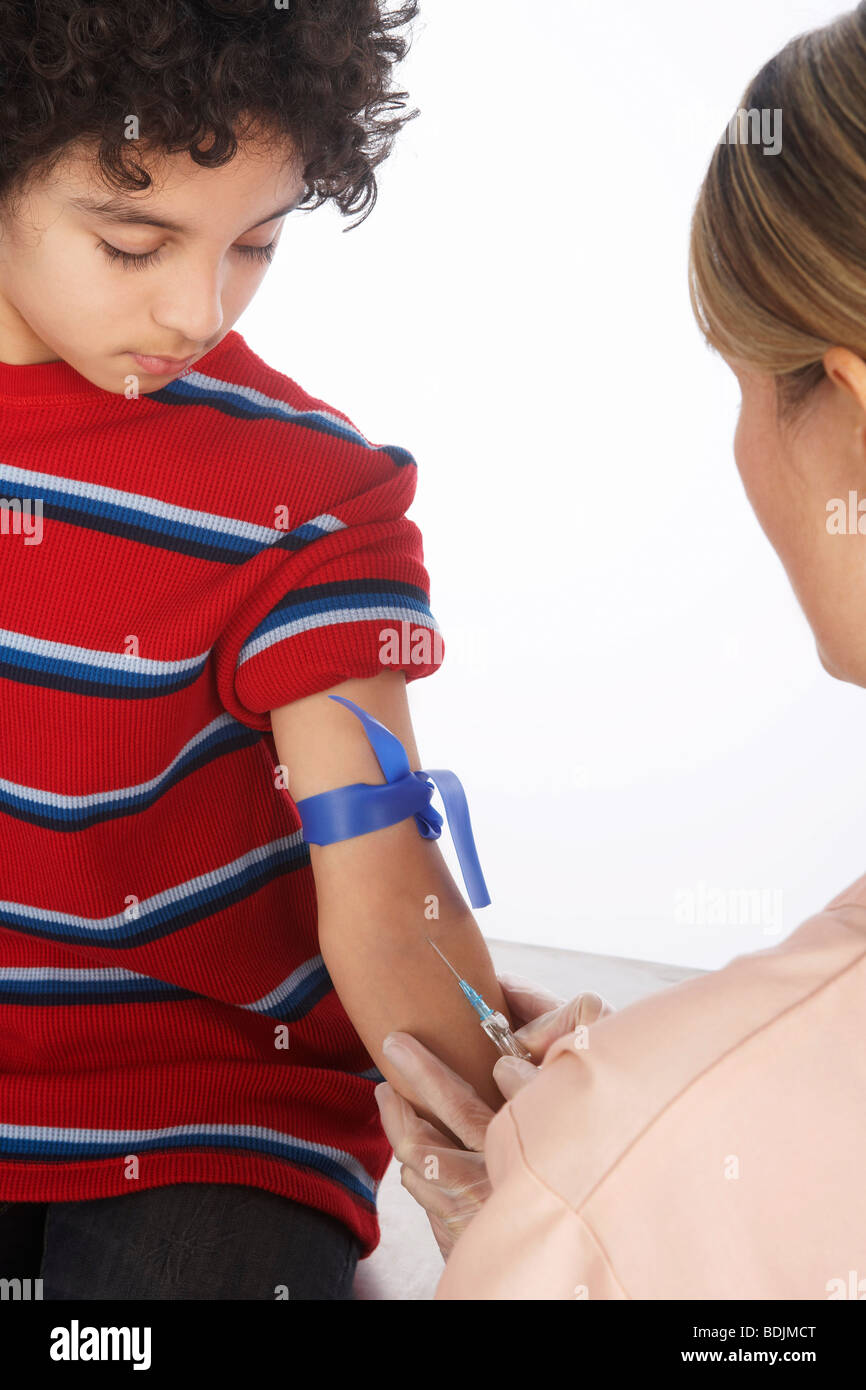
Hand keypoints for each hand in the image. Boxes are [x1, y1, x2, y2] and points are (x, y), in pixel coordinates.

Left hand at [374, 972, 612, 1257]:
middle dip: (395, 1108)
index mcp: (502, 1149)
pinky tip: (425, 1166)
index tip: (396, 1044)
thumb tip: (503, 1064)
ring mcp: (462, 1217)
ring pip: (415, 1175)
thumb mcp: (563, 1131)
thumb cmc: (575, 1183)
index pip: (451, 1101)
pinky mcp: (458, 1241)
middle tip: (385, 1085)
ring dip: (404, 1144)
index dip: (420, 1069)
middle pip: (416, 1141)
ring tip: (400, 1120)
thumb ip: (534, 1093)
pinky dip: (422, 1180)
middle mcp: (474, 1184)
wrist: (573, 1262)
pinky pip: (427, 1204)